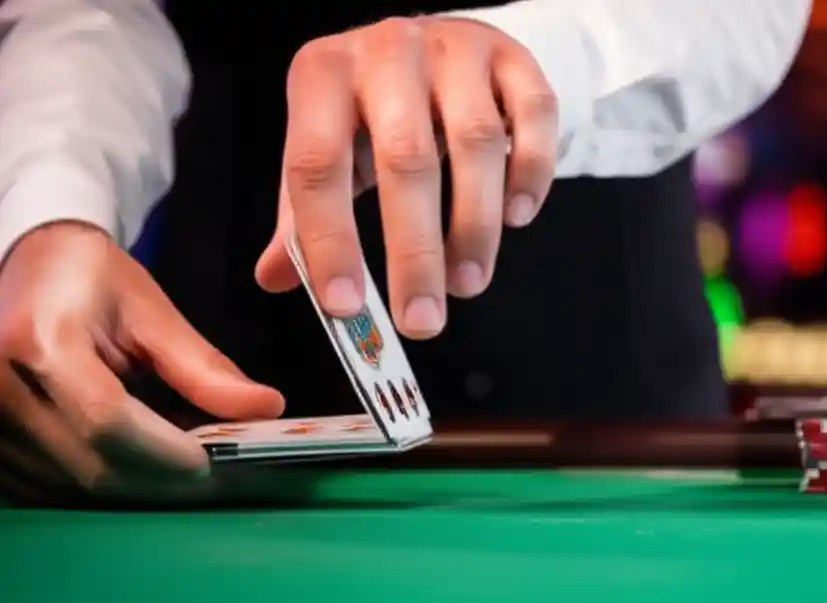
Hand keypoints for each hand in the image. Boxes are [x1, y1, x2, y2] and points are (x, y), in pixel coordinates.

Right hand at [0, 222, 284, 501]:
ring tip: (172, 463)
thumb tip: (266, 408)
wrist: (29, 265)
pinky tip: (130, 464)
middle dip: (161, 478)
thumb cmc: (89, 282)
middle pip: (92, 465)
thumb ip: (204, 369)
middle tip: (210, 472)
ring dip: (132, 487)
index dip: (166, 450)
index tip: (213, 459)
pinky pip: (47, 489)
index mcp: (40, 342)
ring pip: (72, 487)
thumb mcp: (151, 313)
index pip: (109, 421)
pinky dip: (97, 484)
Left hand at [255, 16, 558, 338]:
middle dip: (414, 252)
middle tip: (421, 320)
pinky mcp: (513, 58)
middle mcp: (387, 51)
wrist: (437, 40)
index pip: (317, 165)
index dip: (330, 240)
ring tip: (468, 282)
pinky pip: (534, 117)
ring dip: (475, 226)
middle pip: (405, 159)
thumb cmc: (376, 107)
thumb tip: (275, 278)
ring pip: (476, 142)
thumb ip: (304, 213)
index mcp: (324, 76)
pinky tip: (517, 218)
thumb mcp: (330, 147)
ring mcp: (456, 49)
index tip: (345, 306)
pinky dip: (530, 174)